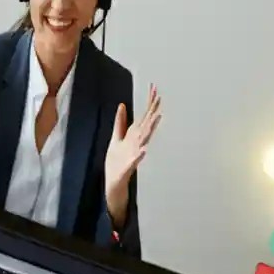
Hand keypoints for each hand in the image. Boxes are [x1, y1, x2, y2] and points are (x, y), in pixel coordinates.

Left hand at [104, 83, 162, 228]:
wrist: (114, 184)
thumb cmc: (117, 162)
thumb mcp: (116, 139)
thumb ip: (120, 122)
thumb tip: (122, 104)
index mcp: (133, 136)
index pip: (143, 117)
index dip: (148, 103)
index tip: (154, 88)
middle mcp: (136, 144)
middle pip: (145, 125)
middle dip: (152, 112)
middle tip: (160, 98)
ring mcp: (133, 156)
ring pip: (143, 141)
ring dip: (150, 130)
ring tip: (157, 118)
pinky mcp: (127, 169)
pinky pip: (134, 162)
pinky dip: (138, 156)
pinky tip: (144, 150)